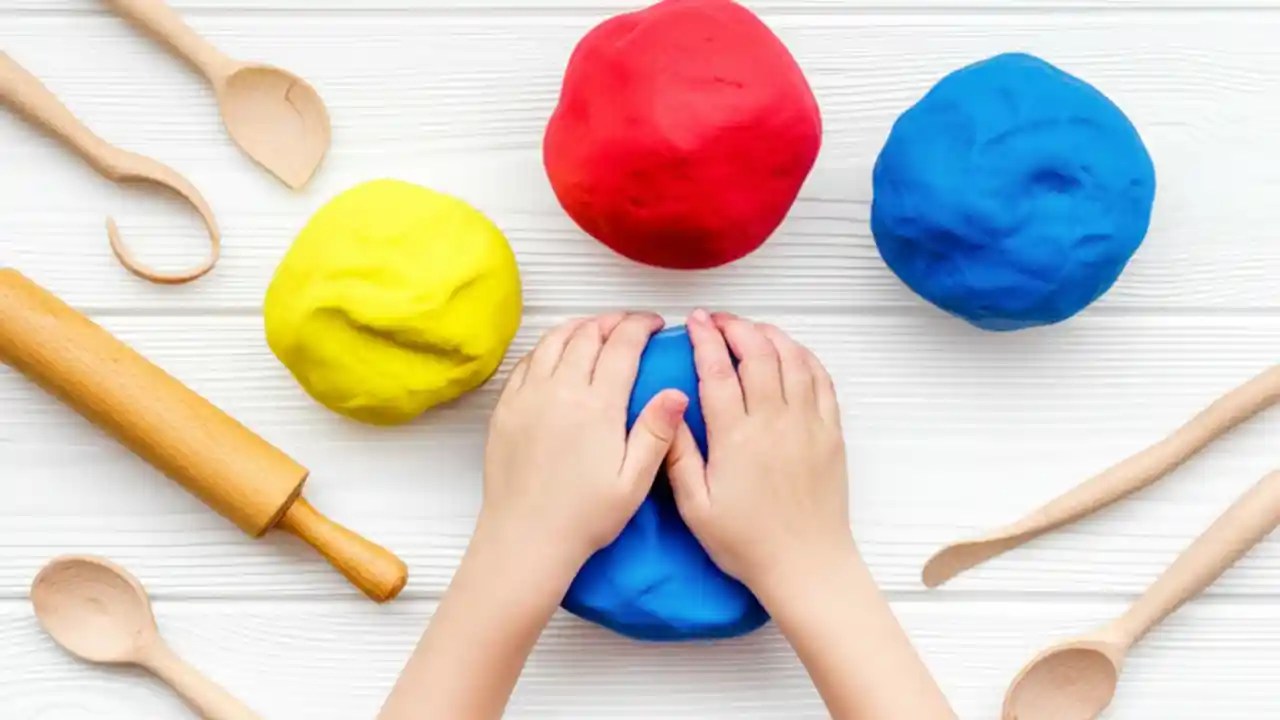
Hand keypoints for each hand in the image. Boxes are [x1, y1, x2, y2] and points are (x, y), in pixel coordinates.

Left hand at [480, 312, 689, 571]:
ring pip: (553, 341)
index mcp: (596, 406)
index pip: (621, 344)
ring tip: (596, 329)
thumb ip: (656, 432)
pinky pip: (527, 361)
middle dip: (613, 321)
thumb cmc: (584, 517)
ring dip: (579, 327)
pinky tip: (557, 353)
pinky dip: (547, 347)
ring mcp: (528, 396)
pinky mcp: (506, 408)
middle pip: (588, 334)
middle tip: (629, 325)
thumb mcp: (634, 481)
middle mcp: (559, 391)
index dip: (640, 326)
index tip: (654, 324)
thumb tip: (676, 392)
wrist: (525, 538)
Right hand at [666, 310, 851, 594]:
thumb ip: (679, 455)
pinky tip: (790, 352)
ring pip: (792, 358)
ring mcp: (808, 424)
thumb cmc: (746, 543)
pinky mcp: (830, 433)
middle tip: (717, 321)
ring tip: (750, 330)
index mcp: (736, 437)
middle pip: (758, 352)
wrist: (805, 565)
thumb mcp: (695, 506)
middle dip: (735, 327)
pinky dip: (804, 356)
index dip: (704, 338)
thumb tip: (668, 409)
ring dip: (770, 335)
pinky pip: (821, 380)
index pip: (717, 370)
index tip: (693, 322)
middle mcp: (774, 422)